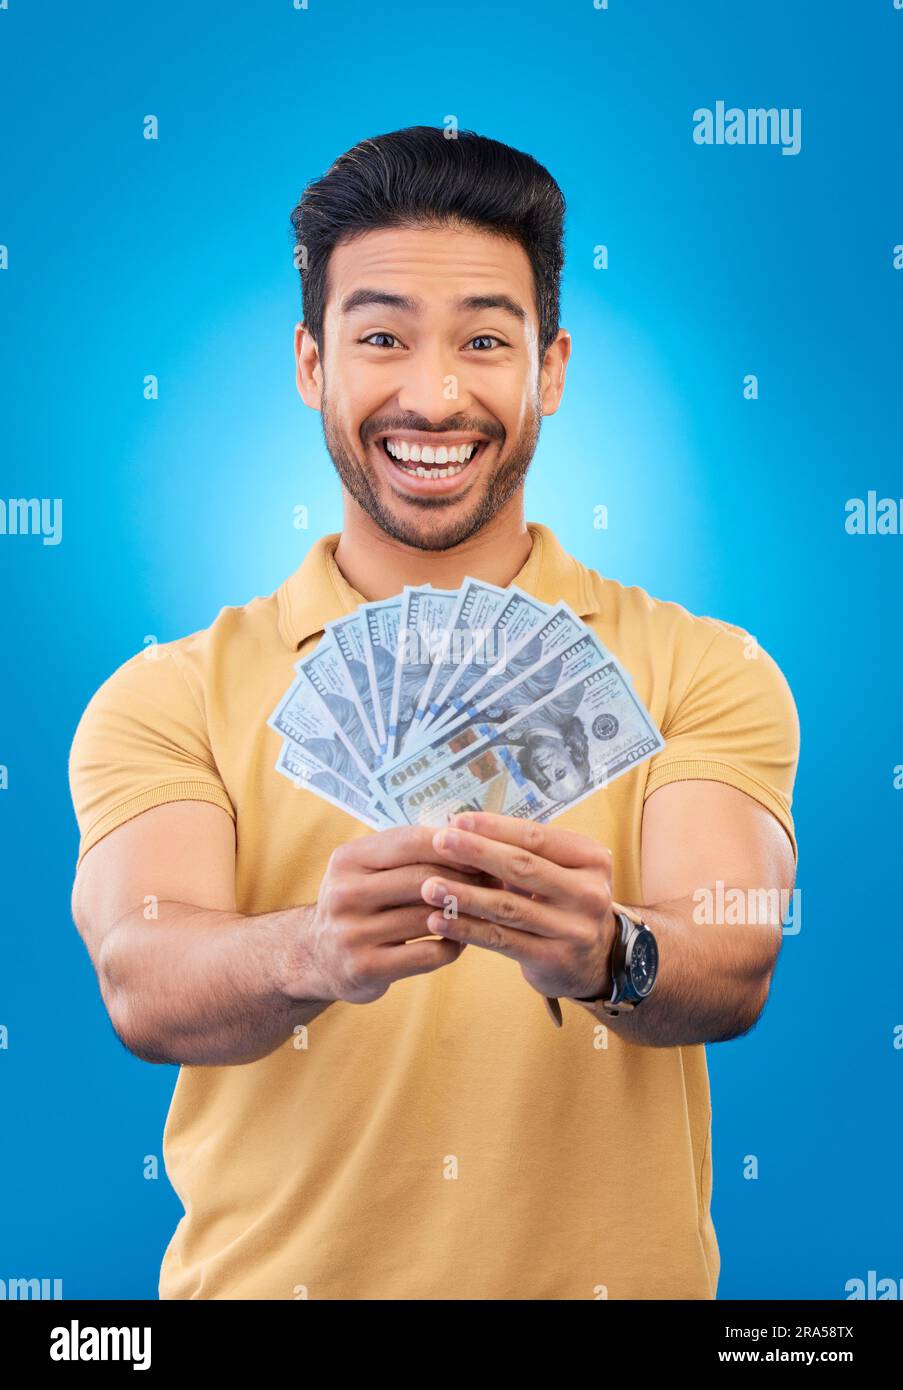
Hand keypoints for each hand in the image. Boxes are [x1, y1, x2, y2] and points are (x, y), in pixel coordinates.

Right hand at [281, 825, 497, 1004]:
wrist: (316, 956)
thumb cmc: (359, 903)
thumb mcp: (367, 869)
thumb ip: (408, 853)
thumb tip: (472, 837)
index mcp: (348, 860)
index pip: (410, 842)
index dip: (453, 845)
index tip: (484, 849)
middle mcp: (344, 894)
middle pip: (423, 879)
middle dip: (466, 879)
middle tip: (496, 881)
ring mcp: (352, 933)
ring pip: (428, 917)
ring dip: (464, 913)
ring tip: (486, 909)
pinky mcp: (366, 968)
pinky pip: (428, 954)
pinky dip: (453, 945)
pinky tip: (460, 939)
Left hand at [419, 811, 616, 1001]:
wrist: (595, 960)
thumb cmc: (564, 903)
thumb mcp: (561, 871)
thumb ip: (524, 852)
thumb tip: (461, 829)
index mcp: (591, 858)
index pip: (536, 836)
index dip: (494, 827)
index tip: (457, 820)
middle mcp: (588, 892)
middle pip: (523, 867)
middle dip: (476, 852)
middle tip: (439, 842)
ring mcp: (573, 928)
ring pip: (508, 907)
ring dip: (464, 894)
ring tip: (429, 885)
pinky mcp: (553, 958)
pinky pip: (501, 940)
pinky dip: (467, 929)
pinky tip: (439, 921)